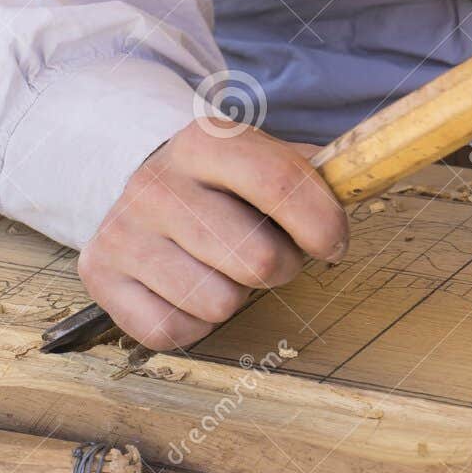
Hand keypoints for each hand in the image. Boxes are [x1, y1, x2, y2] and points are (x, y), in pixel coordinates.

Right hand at [77, 118, 348, 350]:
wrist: (144, 188)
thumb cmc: (226, 186)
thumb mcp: (265, 160)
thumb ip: (318, 174)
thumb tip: (372, 176)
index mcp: (205, 142)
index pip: (280, 184)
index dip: (324, 225)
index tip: (334, 245)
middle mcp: (156, 182)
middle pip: (256, 259)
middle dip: (279, 268)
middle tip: (269, 257)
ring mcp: (122, 230)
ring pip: (217, 302)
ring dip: (235, 298)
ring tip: (223, 271)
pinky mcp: (98, 275)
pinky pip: (171, 330)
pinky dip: (193, 324)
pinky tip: (188, 292)